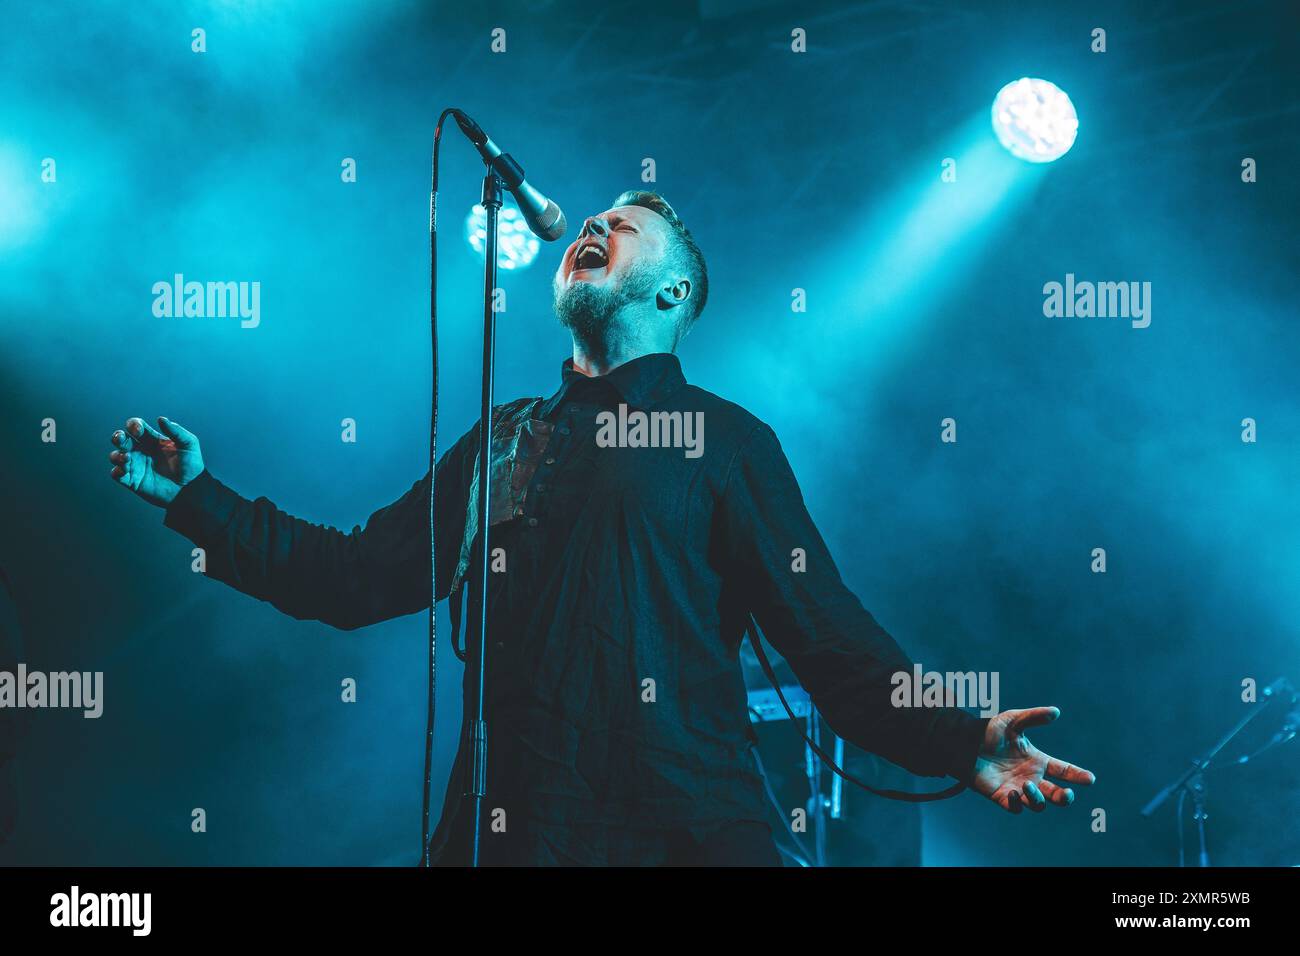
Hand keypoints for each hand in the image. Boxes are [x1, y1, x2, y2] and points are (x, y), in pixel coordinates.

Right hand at [109, 416, 203, 507]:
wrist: (192, 489)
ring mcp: (136, 466)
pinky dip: (116, 471)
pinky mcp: (133, 481)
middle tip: (121, 438)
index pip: (136, 426)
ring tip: (127, 457)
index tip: (139, 430)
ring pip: (116, 456)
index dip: (133, 425)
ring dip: (116, 455)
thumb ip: (176, 431)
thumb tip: (160, 419)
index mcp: (153, 440)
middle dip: (118, 436)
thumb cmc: (193, 466)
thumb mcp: (189, 444)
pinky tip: (123, 470)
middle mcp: (142, 451)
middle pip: (122, 439)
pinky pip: (117, 474)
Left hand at [971, 706, 1094, 812]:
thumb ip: (1033, 716)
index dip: (1078, 775)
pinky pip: (1016, 808)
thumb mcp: (1012, 720)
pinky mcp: (1002, 796)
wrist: (964, 742)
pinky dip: (1017, 804)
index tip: (1090, 779)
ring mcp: (1018, 788)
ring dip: (1037, 798)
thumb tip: (1056, 712)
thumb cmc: (989, 731)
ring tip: (1027, 785)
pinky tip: (1012, 792)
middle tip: (1066, 794)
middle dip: (1064, 798)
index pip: (1064, 771)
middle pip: (1057, 795)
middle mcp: (1031, 777)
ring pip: (1039, 804)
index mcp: (1038, 760)